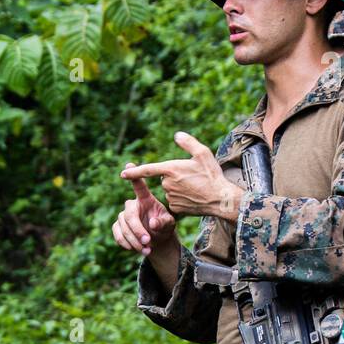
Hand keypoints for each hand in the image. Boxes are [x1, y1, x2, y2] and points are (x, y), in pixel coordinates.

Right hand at [112, 170, 178, 257]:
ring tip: (146, 250)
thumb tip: (152, 223)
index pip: (139, 186)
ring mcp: (123, 215)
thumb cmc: (164, 227)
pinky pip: (117, 234)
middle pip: (129, 215)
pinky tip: (136, 249)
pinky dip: (126, 243)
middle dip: (137, 230)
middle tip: (148, 241)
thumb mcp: (169, 225)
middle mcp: (132, 205)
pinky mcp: (117, 226)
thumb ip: (163, 222)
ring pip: (123, 226)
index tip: (129, 165)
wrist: (156, 241)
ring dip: (134, 240)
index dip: (134, 176)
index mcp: (146, 199)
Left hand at [120, 132, 242, 220]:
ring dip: (179, 188)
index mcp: (171, 169)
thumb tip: (177, 135)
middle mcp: (167, 184)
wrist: (220, 199)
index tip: (122, 174)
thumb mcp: (203, 154)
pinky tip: (194, 197)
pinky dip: (182, 198)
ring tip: (196, 187)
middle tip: (193, 177)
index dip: (134, 172)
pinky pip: (174, 200)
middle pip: (165, 178)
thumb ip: (188, 143)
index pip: (147, 170)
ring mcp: (170, 197)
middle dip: (175, 177)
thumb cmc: (212, 175)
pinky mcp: (175, 208)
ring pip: (170, 189)